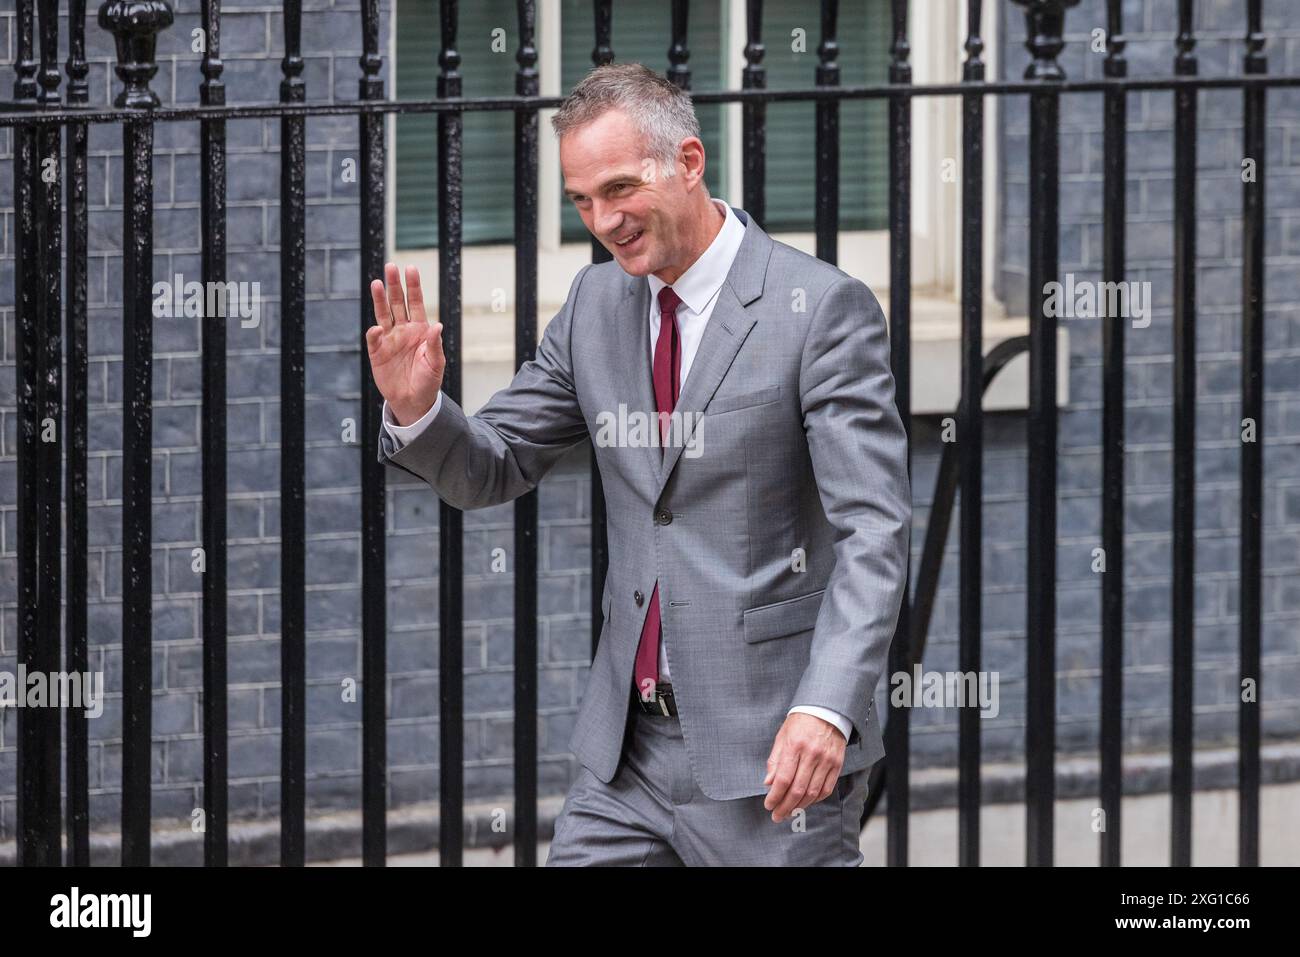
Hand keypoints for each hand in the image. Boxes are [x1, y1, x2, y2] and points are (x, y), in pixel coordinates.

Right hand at [366, 263, 443, 425]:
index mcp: (420, 330)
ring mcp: (389, 340)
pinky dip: (375, 332)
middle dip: (394, 285)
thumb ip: (435, 344)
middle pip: (398, 303)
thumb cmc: (428, 381)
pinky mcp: (377, 352)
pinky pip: (374, 339)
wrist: (414, 401)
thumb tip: (437, 325)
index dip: (413, 286)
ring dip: (379, 299)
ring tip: (377, 283)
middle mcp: (403, 330)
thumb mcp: (436, 363)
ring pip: (383, 314)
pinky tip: (378, 327)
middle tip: (390, 267)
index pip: (416, 303)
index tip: (410, 268)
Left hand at [762, 712, 846, 822]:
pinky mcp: (837, 764)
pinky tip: (806, 803)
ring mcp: (826, 760)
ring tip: (789, 812)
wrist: (826, 710)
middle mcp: (812, 754)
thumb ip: (775, 761)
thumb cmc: (800, 723)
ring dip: (800, 806)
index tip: (768, 805)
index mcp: (795, 746)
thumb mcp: (782, 737)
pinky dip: (815, 799)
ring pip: (813, 792)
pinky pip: (827, 789)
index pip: (784, 779)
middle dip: (785, 807)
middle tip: (777, 816)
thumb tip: (768, 783)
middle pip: (798, 789)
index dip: (775, 796)